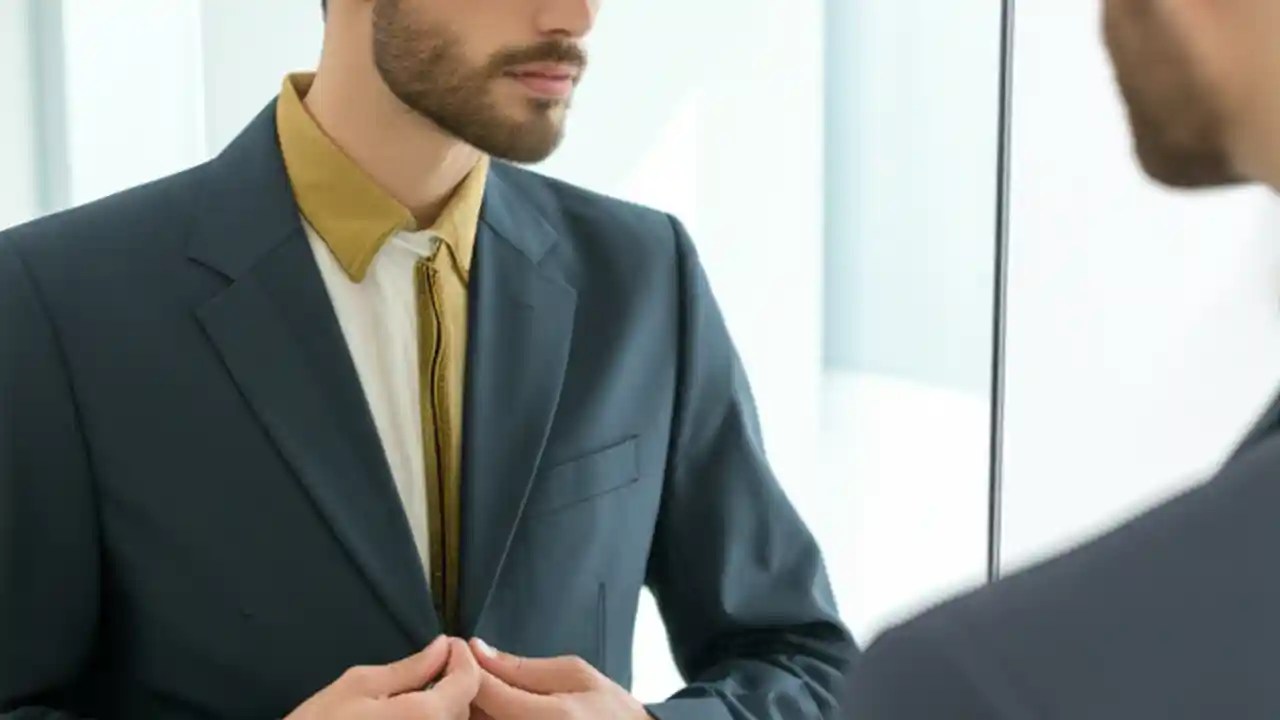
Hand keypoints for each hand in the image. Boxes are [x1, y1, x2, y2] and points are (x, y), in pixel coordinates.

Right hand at [285, 636, 479, 719]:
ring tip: (416, 693)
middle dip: (453, 682)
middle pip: (463, 707)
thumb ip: (409, 668)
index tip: (449, 644)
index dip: (462, 657)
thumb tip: (442, 647)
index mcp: (427, 715)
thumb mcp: (358, 686)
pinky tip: (403, 718)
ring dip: (443, 707)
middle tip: (431, 667)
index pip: (469, 681)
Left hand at [468, 638, 648, 719]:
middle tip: (469, 671)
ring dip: (471, 709)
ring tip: (485, 692)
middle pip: (471, 715)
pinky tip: (495, 712)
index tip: (460, 648)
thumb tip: (479, 650)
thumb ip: (524, 667)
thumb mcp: (576, 675)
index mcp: (551, 718)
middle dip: (463, 689)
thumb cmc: (611, 711)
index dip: (466, 664)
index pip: (485, 690)